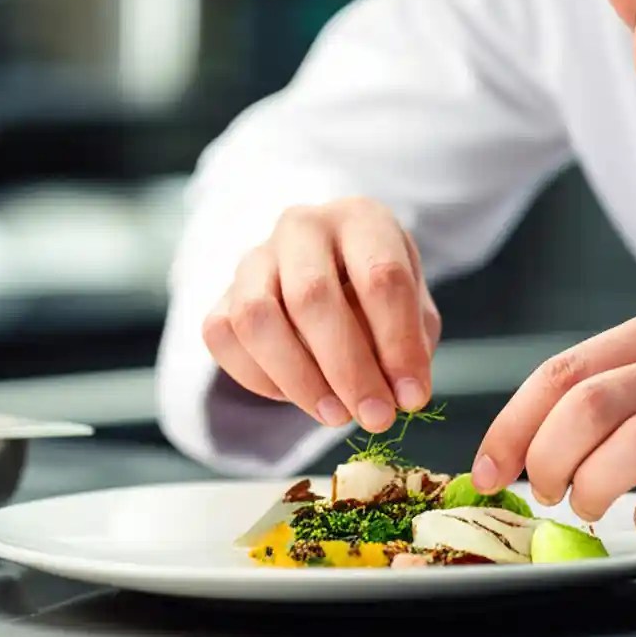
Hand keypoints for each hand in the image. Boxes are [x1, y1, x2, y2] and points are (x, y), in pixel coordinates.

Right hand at [202, 197, 441, 431]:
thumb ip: (411, 344)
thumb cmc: (376, 293)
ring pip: (256, 317)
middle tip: (374, 417)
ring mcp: (255, 257)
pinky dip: (258, 378)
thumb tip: (400, 394)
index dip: (398, 344)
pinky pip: (223, 336)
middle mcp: (302, 227)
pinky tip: (295, 396)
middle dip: (348, 369)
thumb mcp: (412, 307)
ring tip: (336, 415)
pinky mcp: (223, 293)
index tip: (411, 398)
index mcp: (361, 220)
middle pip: (312, 297)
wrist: (328, 271)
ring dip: (299, 379)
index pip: (380, 277)